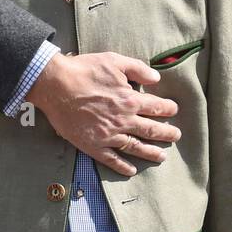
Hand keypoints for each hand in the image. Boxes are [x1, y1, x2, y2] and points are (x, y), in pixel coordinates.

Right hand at [26, 51, 181, 176]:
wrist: (55, 85)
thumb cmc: (84, 70)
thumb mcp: (114, 61)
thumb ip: (138, 69)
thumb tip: (156, 78)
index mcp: (130, 99)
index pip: (156, 107)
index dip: (168, 109)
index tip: (174, 110)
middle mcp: (123, 120)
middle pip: (151, 130)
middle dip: (166, 133)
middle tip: (176, 136)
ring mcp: (108, 135)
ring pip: (135, 147)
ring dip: (151, 152)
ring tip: (162, 156)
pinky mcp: (92, 145)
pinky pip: (111, 159)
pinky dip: (122, 166)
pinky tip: (131, 170)